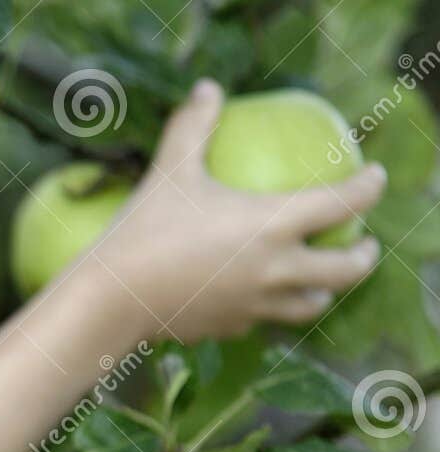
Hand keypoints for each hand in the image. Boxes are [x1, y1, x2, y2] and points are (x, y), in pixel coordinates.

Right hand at [87, 79, 386, 342]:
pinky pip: (260, 319)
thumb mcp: (169, 171)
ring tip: (313, 280)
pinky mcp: (228, 328)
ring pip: (309, 305)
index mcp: (274, 226)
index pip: (343, 204)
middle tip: (363, 244)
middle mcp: (276, 269)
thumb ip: (193, 127)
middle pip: (346, 271)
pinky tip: (250, 297)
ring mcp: (255, 305)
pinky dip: (266, 307)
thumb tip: (207, 90)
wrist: (113, 300)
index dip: (369, 186)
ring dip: (320, 291)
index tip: (373, 177)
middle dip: (364, 257)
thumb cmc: (144, 230)